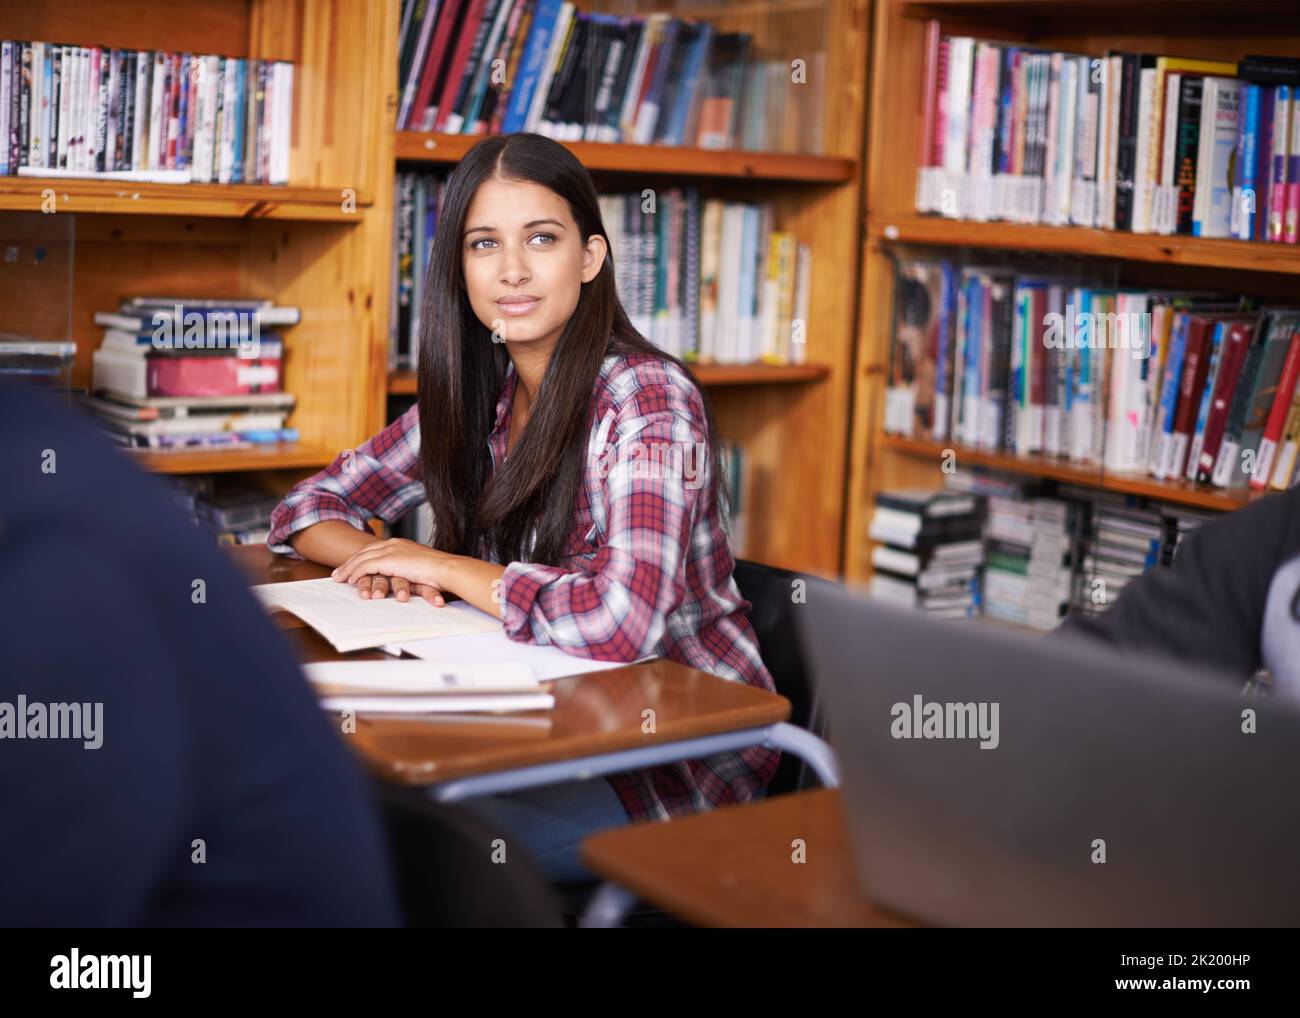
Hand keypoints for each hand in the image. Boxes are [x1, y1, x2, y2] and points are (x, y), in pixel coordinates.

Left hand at [332, 539, 460, 605]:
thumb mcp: (421, 567)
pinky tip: (350, 580)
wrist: (446, 569)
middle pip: (364, 551)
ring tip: (339, 578)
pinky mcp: (388, 560)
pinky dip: (355, 573)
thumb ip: (410, 568)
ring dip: (348, 568)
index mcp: (401, 543)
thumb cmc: (439, 571)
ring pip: (361, 558)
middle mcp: (393, 543)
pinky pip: (365, 566)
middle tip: (339, 572)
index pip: (374, 548)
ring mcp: (390, 550)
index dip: (361, 558)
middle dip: (350, 562)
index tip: (352, 566)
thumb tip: (407, 576)